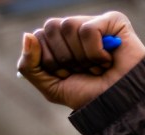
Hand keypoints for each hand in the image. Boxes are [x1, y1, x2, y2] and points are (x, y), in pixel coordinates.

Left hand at [17, 11, 144, 109]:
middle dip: (62, 58)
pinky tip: (107, 60)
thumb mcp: (50, 86)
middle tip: (80, 70)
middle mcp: (74, 29)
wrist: (117, 103)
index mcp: (58, 42)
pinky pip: (88, 29)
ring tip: (94, 66)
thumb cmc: (86, 94)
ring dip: (79, 56)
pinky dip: (94, 52)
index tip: (65, 75)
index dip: (48, 61)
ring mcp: (93, 23)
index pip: (38, 37)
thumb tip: (27, 35)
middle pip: (50, 27)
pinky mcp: (112, 20)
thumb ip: (30, 65)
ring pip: (68, 26)